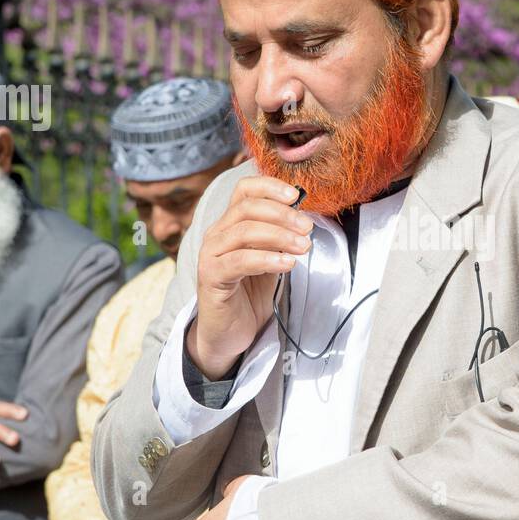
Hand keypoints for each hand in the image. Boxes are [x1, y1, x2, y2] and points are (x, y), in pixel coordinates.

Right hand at [189, 176, 312, 379]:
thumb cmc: (250, 294)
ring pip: (244, 231)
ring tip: (304, 247)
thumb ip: (280, 239)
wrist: (229, 333)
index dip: (269, 187)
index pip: (244, 190)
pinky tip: (288, 264)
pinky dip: (267, 259)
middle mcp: (216, 234)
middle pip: (247, 208)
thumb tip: (304, 219)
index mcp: (230, 224)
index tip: (296, 195)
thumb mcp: (271, 259)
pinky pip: (239, 261)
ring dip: (280, 236)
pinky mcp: (211, 277)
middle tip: (308, 228)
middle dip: (283, 214)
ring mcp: (211, 255)